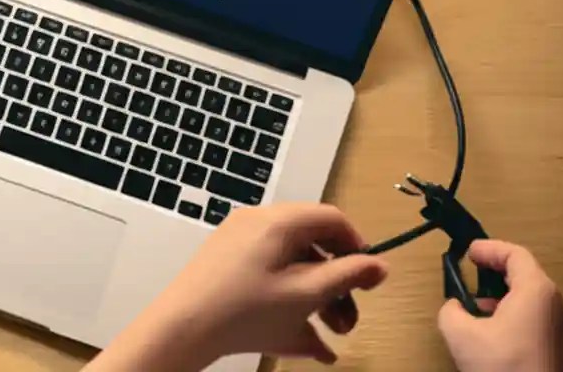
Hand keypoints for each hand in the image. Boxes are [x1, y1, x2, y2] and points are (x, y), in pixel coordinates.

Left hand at [85, 204, 388, 371]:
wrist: (181, 329)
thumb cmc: (245, 310)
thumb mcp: (306, 294)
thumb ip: (348, 276)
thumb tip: (380, 265)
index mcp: (278, 221)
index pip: (331, 218)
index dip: (357, 247)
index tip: (368, 279)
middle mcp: (257, 224)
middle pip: (312, 247)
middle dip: (337, 287)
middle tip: (349, 321)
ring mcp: (238, 245)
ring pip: (292, 268)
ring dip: (316, 301)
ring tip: (330, 339)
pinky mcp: (226, 267)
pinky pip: (269, 279)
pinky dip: (289, 304)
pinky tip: (306, 343)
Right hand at [437, 240, 562, 371]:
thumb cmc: (501, 364)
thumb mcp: (461, 334)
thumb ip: (450, 310)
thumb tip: (454, 305)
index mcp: (534, 289)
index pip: (514, 253)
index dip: (488, 248)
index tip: (466, 252)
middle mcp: (550, 300)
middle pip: (522, 270)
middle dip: (493, 266)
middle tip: (469, 268)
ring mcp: (553, 320)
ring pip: (525, 291)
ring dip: (499, 288)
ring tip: (474, 298)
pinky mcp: (550, 338)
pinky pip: (529, 309)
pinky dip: (507, 305)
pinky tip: (487, 323)